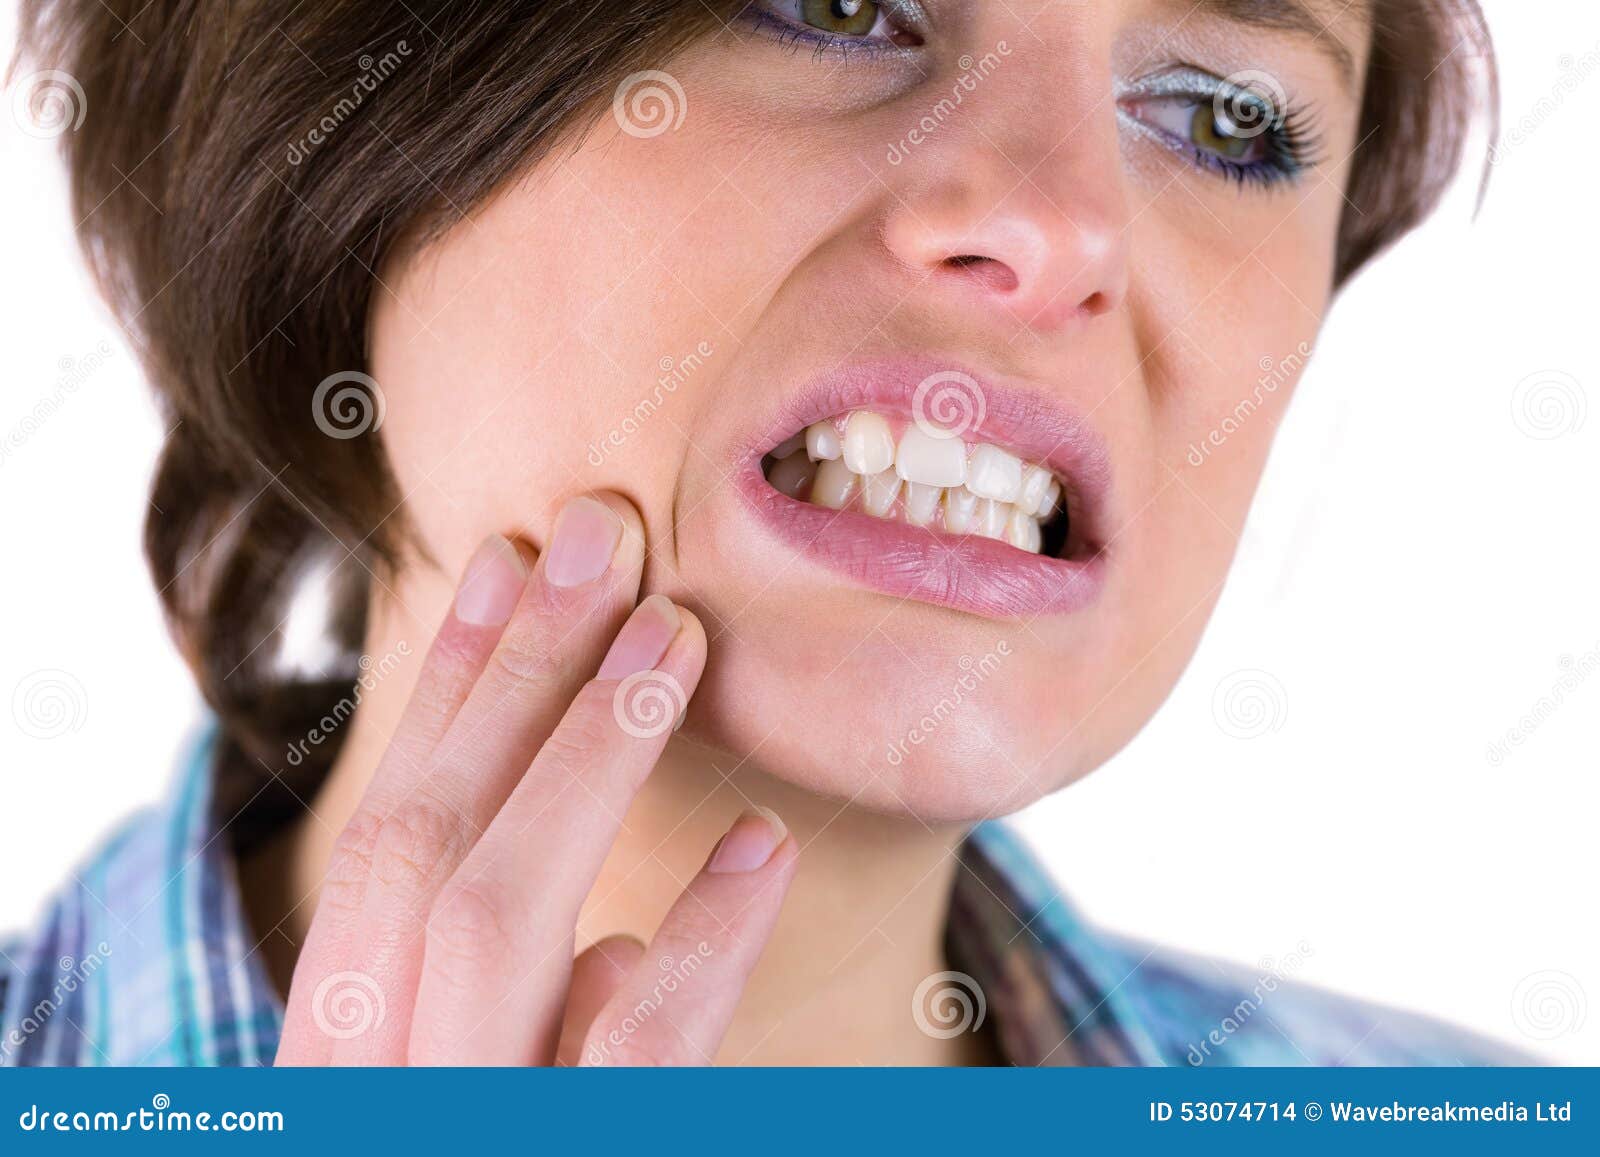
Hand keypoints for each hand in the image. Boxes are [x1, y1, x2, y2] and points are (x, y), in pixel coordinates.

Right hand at [274, 493, 796, 1064]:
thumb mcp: (497, 1103)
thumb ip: (528, 1030)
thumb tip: (614, 951)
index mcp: (345, 1064)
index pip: (381, 851)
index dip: (445, 697)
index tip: (506, 562)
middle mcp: (378, 1091)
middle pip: (422, 847)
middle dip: (512, 674)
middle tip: (602, 531)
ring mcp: (463, 1124)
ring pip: (493, 915)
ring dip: (586, 747)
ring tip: (673, 633)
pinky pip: (636, 1053)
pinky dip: (704, 941)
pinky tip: (761, 844)